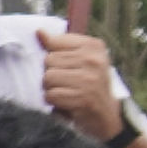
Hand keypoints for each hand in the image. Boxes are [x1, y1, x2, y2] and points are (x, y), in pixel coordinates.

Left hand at [36, 21, 126, 144]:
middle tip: (67, 84)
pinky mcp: (82, 98)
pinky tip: (66, 103)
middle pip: (48, 61)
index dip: (52, 56)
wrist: (107, 116)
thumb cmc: (90, 85)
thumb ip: (59, 45)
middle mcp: (93, 60)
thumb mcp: (81, 60)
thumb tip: (39, 32)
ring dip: (51, 89)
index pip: (54, 42)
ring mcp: (89, 79)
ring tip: (66, 93)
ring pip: (47, 78)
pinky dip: (54, 102)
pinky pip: (51, 95)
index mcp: (94, 46)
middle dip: (51, 75)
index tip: (64, 66)